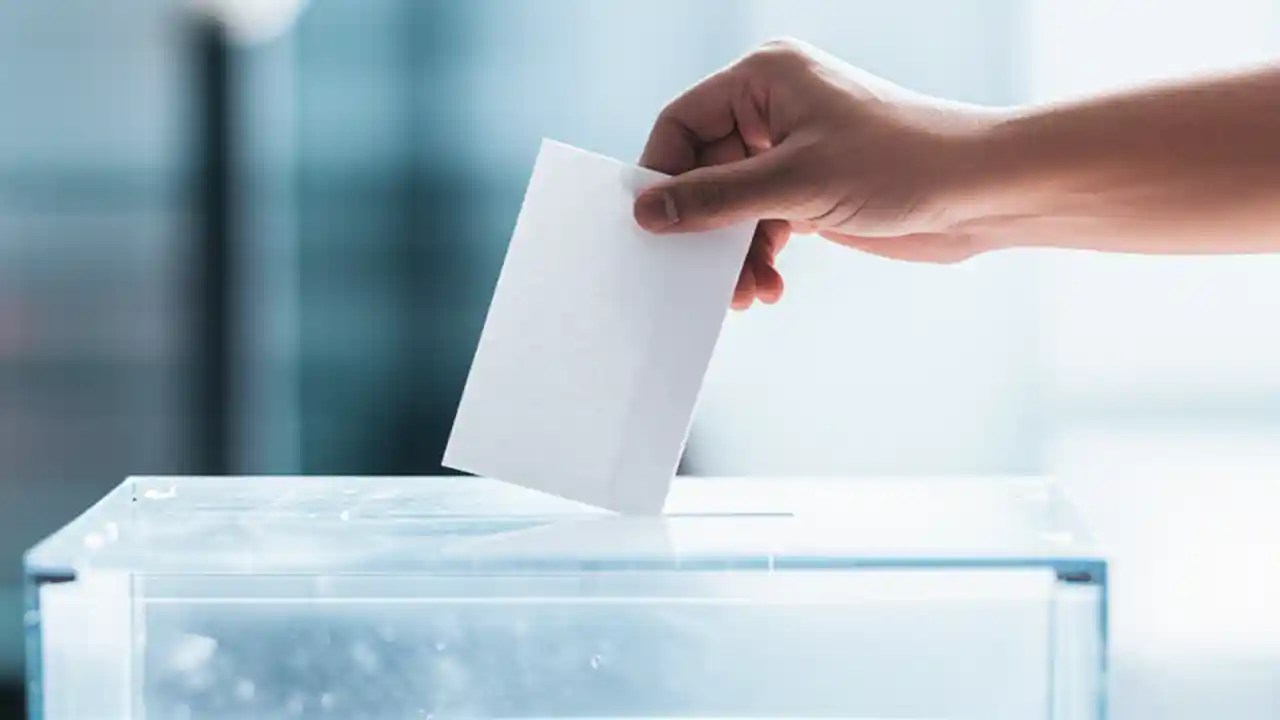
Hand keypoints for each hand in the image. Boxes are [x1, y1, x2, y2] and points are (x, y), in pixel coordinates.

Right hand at [634, 39, 1003, 308]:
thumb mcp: (795, 183)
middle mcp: (773, 110)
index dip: (660, 173)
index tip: (650, 226)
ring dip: (732, 252)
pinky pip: (760, 224)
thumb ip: (715, 200)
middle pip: (703, 170)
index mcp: (765, 79)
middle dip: (703, 227)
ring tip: (744, 293)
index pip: (682, 122)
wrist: (979, 193)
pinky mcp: (809, 190)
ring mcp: (791, 151)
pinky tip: (770, 286)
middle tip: (697, 274)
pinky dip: (759, 257)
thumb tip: (648, 213)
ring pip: (731, 206)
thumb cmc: (900, 162)